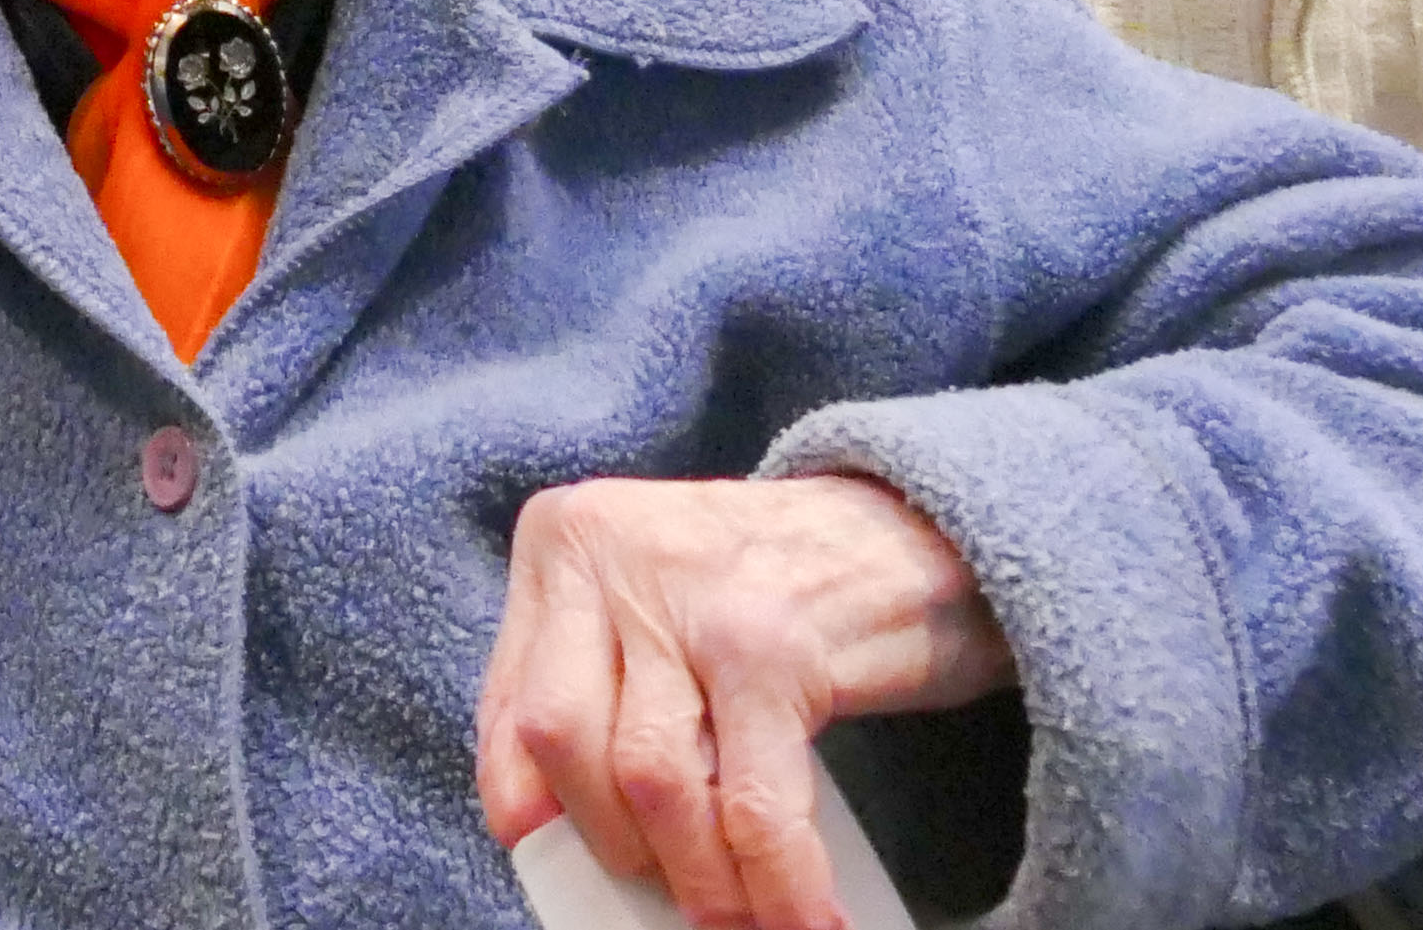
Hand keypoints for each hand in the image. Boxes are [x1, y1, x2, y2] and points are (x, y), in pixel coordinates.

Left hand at [475, 474, 1015, 929]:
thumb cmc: (772, 588)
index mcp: (565, 542)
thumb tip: (540, 821)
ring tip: (738, 919)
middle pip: (565, 739)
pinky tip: (805, 919)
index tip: (560, 860)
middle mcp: (612, 552)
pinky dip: (777, 881)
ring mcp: (693, 596)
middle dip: (617, 843)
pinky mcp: (771, 648)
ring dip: (699, 878)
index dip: (528, 802)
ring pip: (651, 779)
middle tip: (676, 891)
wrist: (914, 531)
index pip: (509, 702)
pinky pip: (752, 802)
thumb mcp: (652, 599)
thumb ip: (587, 680)